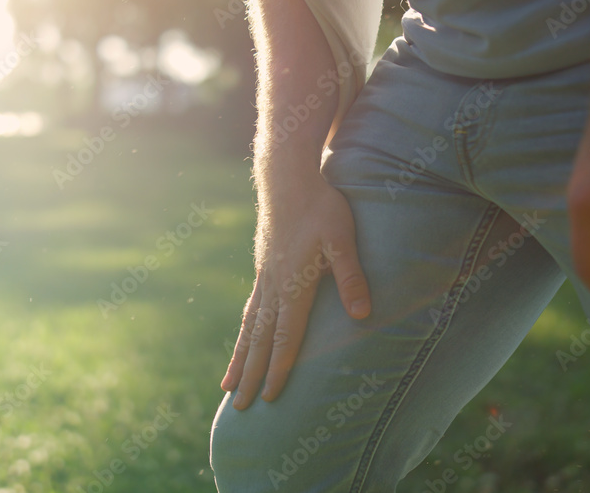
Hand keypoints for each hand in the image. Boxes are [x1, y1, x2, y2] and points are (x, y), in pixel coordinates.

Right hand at [220, 174, 370, 409]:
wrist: (288, 179)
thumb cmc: (321, 206)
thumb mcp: (343, 238)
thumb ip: (350, 276)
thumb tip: (362, 314)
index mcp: (293, 285)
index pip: (286, 337)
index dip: (279, 369)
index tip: (271, 398)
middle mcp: (273, 287)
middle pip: (261, 341)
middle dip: (251, 376)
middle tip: (239, 409)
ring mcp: (264, 278)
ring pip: (250, 328)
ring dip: (240, 360)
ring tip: (227, 387)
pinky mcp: (263, 269)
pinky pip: (250, 310)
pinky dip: (244, 333)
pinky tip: (244, 342)